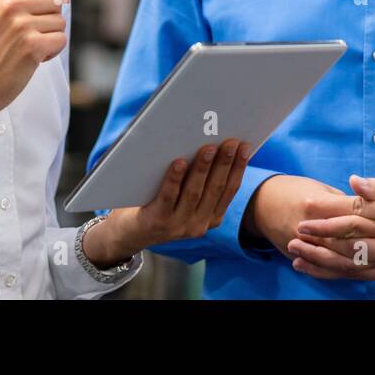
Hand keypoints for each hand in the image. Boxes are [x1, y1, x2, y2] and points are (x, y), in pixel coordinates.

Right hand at [0, 0, 66, 118]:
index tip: (51, 4)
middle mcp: (10, 5)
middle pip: (56, 1)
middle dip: (49, 20)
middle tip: (29, 36)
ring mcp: (21, 25)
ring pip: (60, 22)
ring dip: (50, 37)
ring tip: (26, 48)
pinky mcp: (32, 46)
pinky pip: (61, 40)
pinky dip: (52, 52)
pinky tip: (32, 59)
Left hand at [85, 139, 252, 265]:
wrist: (128, 232)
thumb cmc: (159, 203)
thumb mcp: (186, 196)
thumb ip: (200, 180)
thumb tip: (214, 143)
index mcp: (211, 217)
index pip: (230, 189)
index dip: (239, 167)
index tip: (245, 146)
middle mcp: (199, 224)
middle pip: (215, 189)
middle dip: (225, 163)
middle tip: (230, 141)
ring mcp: (178, 226)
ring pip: (194, 193)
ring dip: (203, 169)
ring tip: (208, 147)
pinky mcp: (158, 222)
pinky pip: (168, 197)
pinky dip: (175, 179)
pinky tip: (179, 162)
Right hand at [246, 174, 374, 280]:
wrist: (259, 206)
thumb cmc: (293, 190)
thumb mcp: (319, 187)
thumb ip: (344, 200)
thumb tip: (373, 204)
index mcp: (319, 205)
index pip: (357, 210)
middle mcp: (315, 229)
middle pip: (357, 241)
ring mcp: (310, 248)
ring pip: (350, 262)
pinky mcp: (309, 260)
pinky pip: (339, 272)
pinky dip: (362, 274)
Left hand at [292, 176, 374, 268]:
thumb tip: (354, 182)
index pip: (356, 218)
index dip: (330, 217)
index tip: (306, 214)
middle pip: (353, 242)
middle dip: (322, 240)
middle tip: (295, 236)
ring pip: (358, 260)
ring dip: (327, 259)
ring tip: (301, 255)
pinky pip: (369, 270)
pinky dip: (346, 270)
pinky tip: (326, 268)